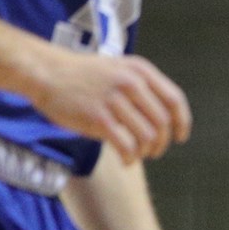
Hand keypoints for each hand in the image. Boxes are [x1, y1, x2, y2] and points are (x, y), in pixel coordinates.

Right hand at [27, 48, 191, 165]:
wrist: (46, 72)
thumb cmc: (82, 75)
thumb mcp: (118, 69)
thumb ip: (141, 87)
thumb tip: (163, 119)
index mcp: (140, 71)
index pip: (174, 100)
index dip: (182, 122)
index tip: (180, 137)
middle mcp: (131, 83)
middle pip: (162, 122)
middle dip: (162, 142)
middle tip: (154, 151)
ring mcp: (114, 99)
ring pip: (147, 135)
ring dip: (146, 151)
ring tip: (137, 155)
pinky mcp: (98, 117)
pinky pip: (126, 144)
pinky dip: (130, 157)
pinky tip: (126, 160)